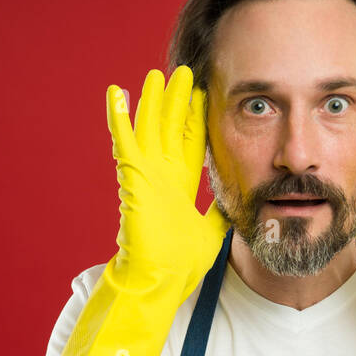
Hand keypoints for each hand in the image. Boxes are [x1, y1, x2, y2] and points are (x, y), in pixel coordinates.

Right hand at [50, 68, 228, 355]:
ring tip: (157, 75)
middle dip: (178, 102)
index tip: (203, 96)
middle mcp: (162, 176)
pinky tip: (119, 93)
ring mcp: (146, 175)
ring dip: (153, 102)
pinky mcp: (132, 178)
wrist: (161, 281)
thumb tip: (236, 201)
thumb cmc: (181, 265)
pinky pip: (125, 142)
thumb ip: (219, 211)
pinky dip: (120, 117)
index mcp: (180, 186)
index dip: (196, 120)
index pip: (191, 144)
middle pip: (171, 129)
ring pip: (150, 128)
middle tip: (184, 74)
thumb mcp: (212, 231)